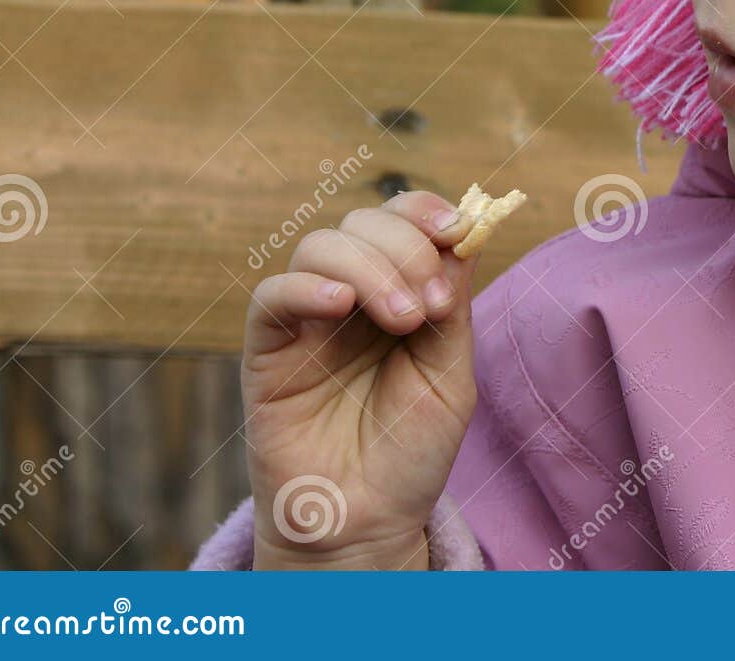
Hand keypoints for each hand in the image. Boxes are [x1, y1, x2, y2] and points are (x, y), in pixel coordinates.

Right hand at [241, 190, 478, 568]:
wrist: (366, 521)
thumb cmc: (409, 450)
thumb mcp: (449, 374)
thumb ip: (452, 305)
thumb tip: (467, 230)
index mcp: (401, 290)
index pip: (404, 220)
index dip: (427, 212)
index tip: (457, 229)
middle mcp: (353, 295)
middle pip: (365, 223)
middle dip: (406, 249)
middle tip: (429, 307)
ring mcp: (308, 319)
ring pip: (321, 246)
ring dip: (370, 267)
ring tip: (403, 320)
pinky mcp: (268, 351)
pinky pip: (272, 296)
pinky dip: (306, 287)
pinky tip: (341, 305)